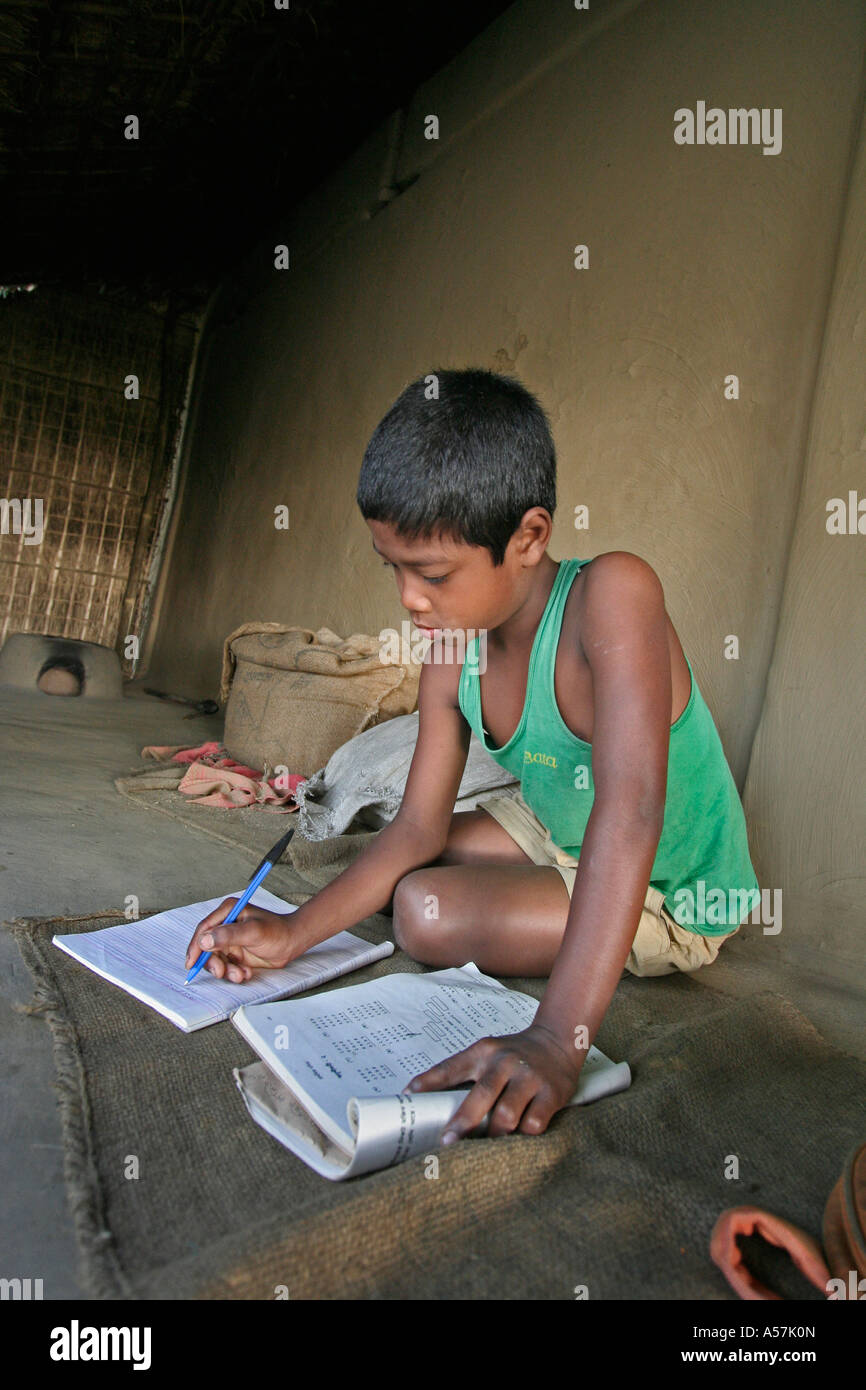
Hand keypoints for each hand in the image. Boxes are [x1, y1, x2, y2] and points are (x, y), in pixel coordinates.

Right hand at [184, 900, 296, 979]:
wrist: (293, 942)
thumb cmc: (277, 931)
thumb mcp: (253, 932)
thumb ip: (228, 935)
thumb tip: (204, 940)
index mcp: (227, 912)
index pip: (204, 929)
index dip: (195, 947)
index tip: (191, 963)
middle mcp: (226, 925)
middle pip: (207, 947)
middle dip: (213, 963)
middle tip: (221, 972)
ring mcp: (231, 940)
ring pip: (216, 960)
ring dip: (226, 970)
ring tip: (241, 975)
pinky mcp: (236, 953)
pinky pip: (227, 966)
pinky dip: (234, 973)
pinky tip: (246, 973)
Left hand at [406, 1023, 583, 1143]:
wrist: (558, 1042)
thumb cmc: (514, 1054)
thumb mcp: (486, 1052)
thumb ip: (460, 1071)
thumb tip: (422, 1097)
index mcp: (484, 1052)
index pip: (452, 1067)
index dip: (428, 1081)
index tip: (408, 1096)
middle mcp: (506, 1062)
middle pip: (481, 1095)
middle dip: (463, 1122)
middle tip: (447, 1143)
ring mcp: (530, 1077)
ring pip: (507, 1115)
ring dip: (494, 1135)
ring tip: (486, 1147)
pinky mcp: (552, 1093)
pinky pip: (533, 1124)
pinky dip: (523, 1135)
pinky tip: (518, 1138)